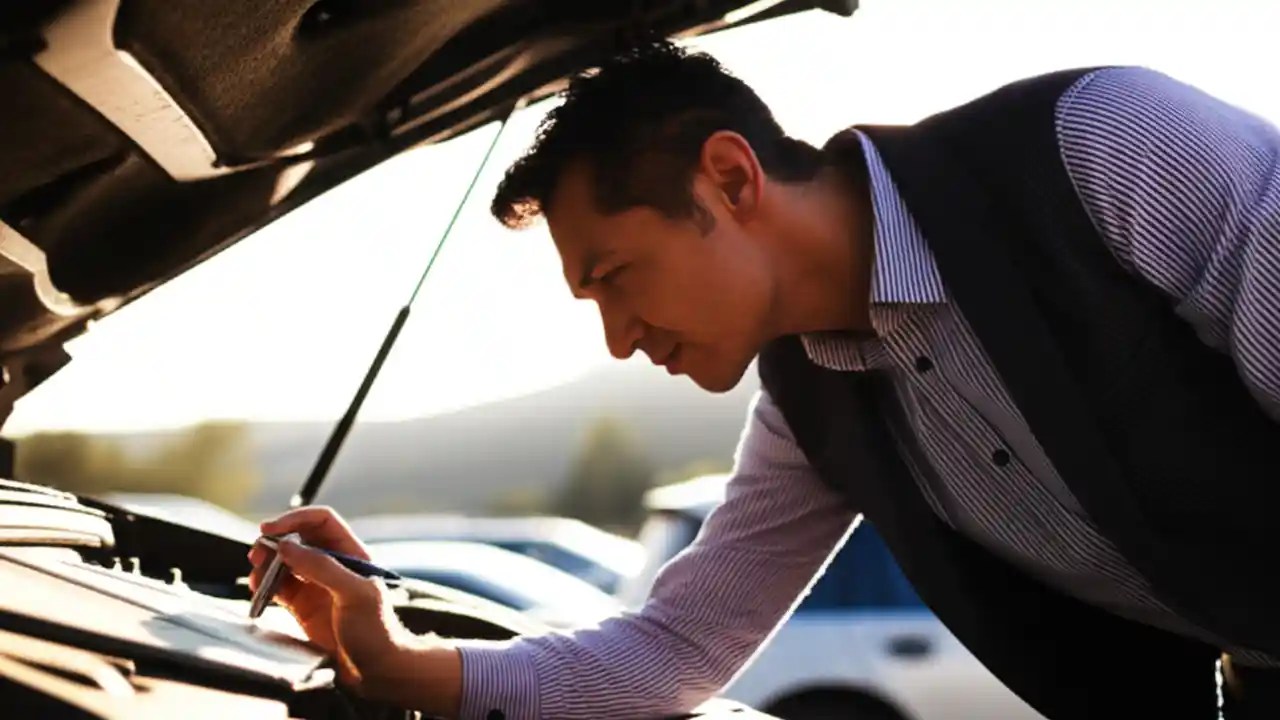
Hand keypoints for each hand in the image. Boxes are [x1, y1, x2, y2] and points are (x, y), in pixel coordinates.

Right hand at [247, 507, 461, 712]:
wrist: (376, 670)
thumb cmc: (377, 631)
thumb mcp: (355, 594)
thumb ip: (322, 568)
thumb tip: (287, 547)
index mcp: (352, 554)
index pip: (322, 522)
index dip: (296, 519)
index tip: (270, 528)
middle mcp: (333, 566)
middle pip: (298, 539)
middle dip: (275, 542)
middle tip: (258, 552)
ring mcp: (316, 586)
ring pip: (284, 563)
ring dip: (267, 563)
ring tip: (257, 572)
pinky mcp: (302, 607)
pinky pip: (278, 587)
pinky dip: (265, 585)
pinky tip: (258, 588)